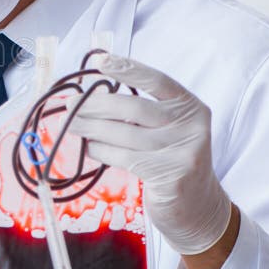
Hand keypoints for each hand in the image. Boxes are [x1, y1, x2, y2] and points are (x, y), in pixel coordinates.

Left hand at [66, 54, 232, 256]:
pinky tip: (88, 147)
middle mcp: (191, 126)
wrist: (200, 208)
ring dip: (90, 128)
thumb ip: (141, 113)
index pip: (157, 80)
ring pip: (123, 134)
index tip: (100, 61)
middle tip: (69, 104)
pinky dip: (100, 150)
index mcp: (191, 107)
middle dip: (94, 105)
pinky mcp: (169, 177)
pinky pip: (122, 157)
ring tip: (69, 124)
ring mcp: (182, 153)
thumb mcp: (168, 130)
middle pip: (132, 108)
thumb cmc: (172, 160)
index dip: (128, 68)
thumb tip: (91, 98)